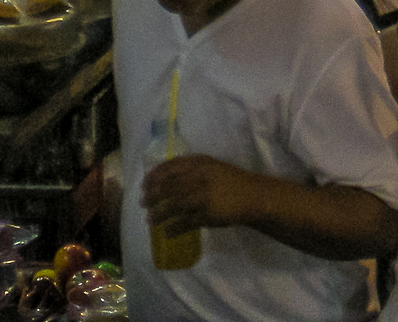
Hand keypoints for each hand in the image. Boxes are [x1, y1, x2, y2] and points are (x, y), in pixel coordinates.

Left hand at [143, 155, 260, 232]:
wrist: (254, 196)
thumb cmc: (232, 181)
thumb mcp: (212, 167)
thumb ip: (192, 168)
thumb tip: (165, 176)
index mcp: (201, 164)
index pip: (170, 168)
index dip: (154, 176)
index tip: (144, 184)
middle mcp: (200, 178)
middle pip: (169, 187)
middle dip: (152, 196)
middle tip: (143, 203)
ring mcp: (203, 197)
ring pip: (173, 206)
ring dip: (159, 214)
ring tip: (149, 220)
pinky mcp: (207, 215)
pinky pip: (185, 223)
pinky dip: (173, 228)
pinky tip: (166, 232)